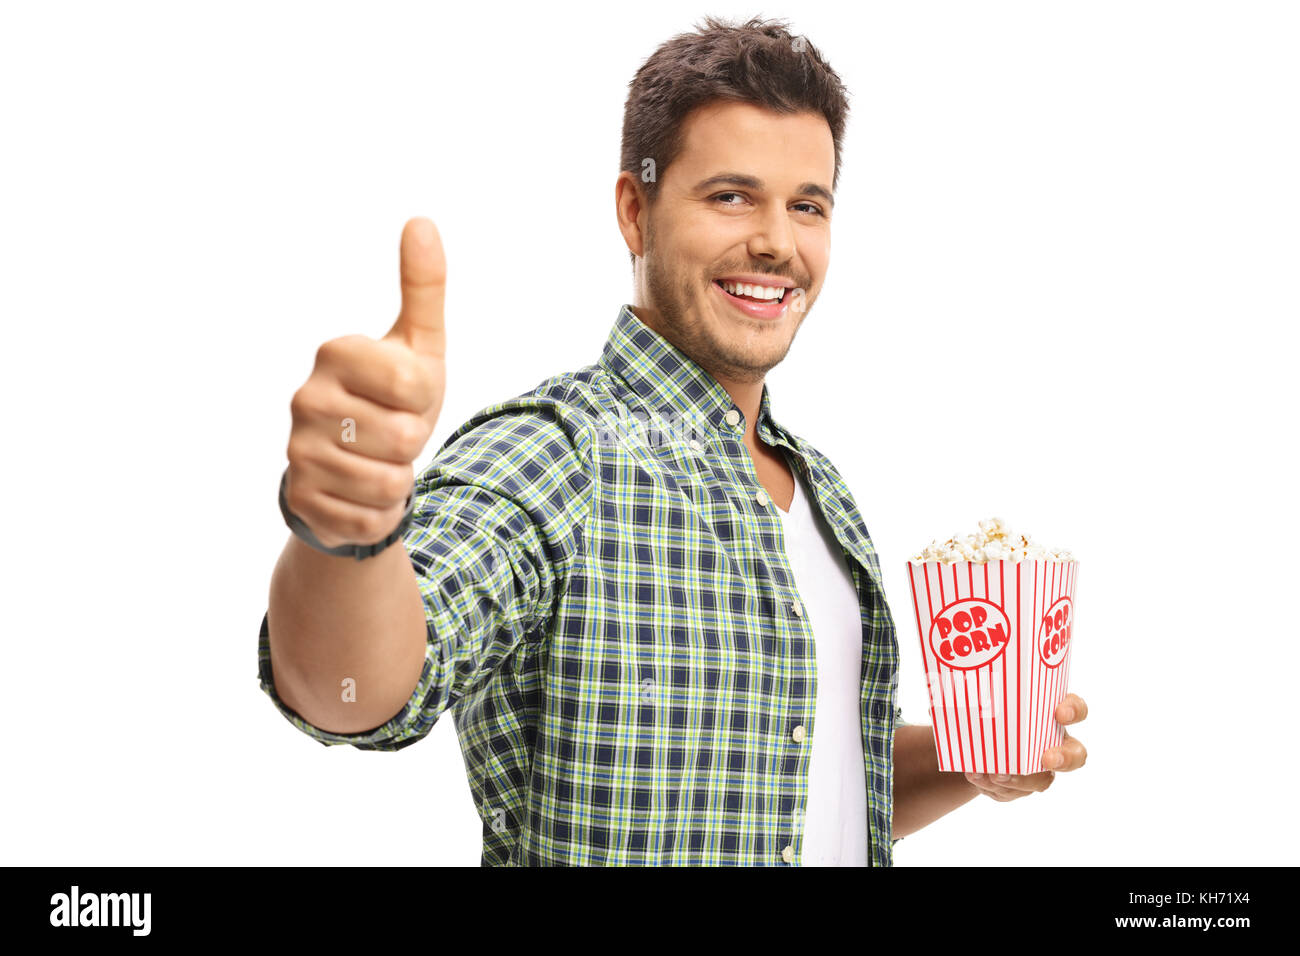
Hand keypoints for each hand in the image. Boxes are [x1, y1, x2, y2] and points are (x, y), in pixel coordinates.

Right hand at [284, 217, 446, 547]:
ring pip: (389, 483)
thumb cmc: (395, 397)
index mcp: (335, 353)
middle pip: (405, 437)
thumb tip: (422, 221)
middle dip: (413, 442)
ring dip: (398, 479)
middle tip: (392, 431)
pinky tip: (362, 491)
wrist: (356, 465)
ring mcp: (298, 451)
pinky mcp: (302, 500)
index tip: (406, 395)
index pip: (415, 385)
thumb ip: (423, 288)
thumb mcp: (418, 345)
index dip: (426, 398)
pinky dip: (380, 513)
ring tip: (378, 460)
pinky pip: (371, 519)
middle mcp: (306, 399)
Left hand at [964, 693, 1087, 801]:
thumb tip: (954, 680)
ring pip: (1042, 780)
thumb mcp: (978, 697)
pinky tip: (976, 776)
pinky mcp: (1020, 786)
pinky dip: (993, 786)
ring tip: (993, 774)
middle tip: (1046, 760)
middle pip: (1075, 754)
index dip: (1074, 711)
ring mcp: (1038, 767)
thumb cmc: (979, 708)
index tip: (1060, 713)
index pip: (1075, 708)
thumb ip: (974, 692)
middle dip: (1065, 758)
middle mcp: (1051, 741)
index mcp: (1047, 712)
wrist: (964, 738)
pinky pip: (1013, 791)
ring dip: (1019, 780)